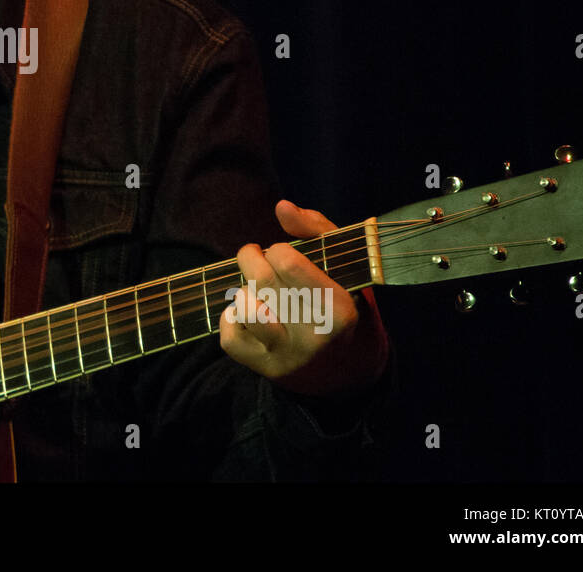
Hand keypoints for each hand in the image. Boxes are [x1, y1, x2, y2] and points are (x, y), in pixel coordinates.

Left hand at [219, 200, 388, 398]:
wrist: (352, 376)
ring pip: (245, 307)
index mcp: (339, 310)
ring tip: (256, 288)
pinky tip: (250, 313)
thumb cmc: (349, 308)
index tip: (282, 252)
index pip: (287, 262)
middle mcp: (313, 337)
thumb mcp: (348, 268)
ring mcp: (287, 356)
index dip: (278, 249)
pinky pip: (229, 335)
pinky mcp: (265, 370)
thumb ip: (317, 231)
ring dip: (244, 290)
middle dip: (251, 258)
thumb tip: (282, 206)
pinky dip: (232, 317)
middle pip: (261, 280)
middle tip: (256, 256)